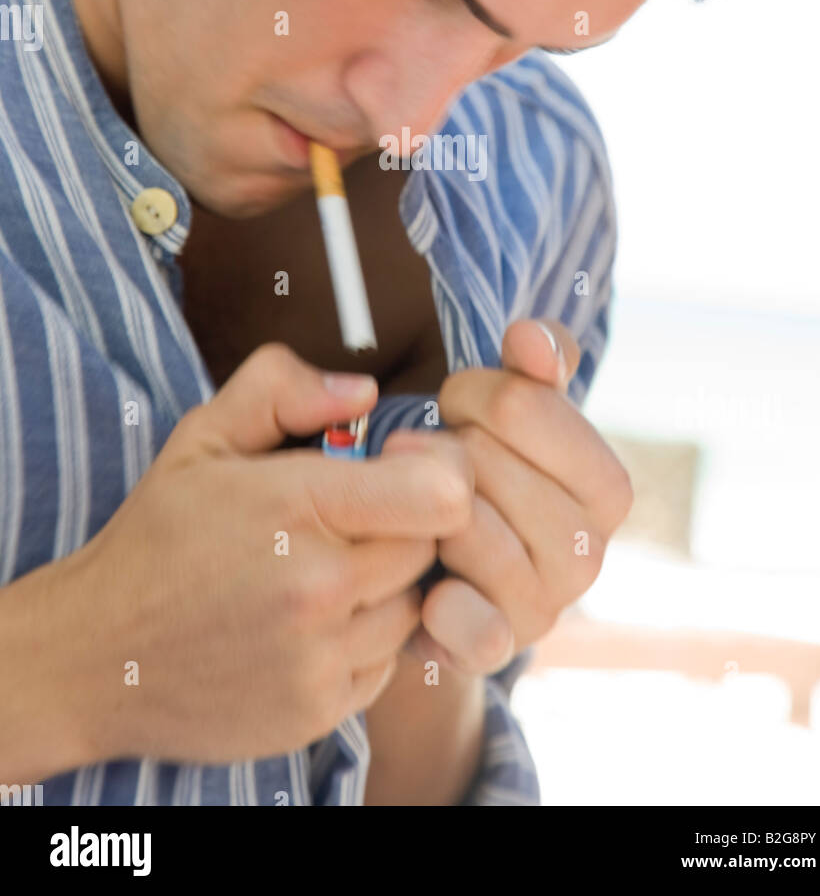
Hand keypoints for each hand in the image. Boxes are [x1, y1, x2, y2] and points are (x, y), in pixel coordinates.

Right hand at [76, 343, 473, 764]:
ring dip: (386, 586)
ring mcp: (320, 659)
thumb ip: (280, 389)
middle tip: (352, 521)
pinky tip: (310, 623)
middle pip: (432, 546)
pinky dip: (364, 640)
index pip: (442, 495)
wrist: (94, 656)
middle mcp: (317, 589)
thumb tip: (364, 391)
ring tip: (324, 572)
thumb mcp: (201, 437)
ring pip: (414, 606)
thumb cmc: (157, 538)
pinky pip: (387, 661)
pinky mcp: (317, 712)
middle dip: (404, 525)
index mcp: (295, 509)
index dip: (437, 472)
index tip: (396, 468)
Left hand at [382, 319, 632, 674]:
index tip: (457, 407)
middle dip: (438, 447)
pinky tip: (425, 580)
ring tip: (411, 503)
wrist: (441, 575)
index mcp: (607, 487)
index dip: (472, 394)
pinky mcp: (497, 650)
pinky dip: (438, 600)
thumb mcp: (513, 409)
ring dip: (421, 507)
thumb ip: (536, 361)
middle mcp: (589, 553)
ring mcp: (546, 607)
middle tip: (424, 456)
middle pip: (482, 463)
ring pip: (465, 527)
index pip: (526, 405)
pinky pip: (467, 619)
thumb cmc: (482, 473)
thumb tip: (527, 339)